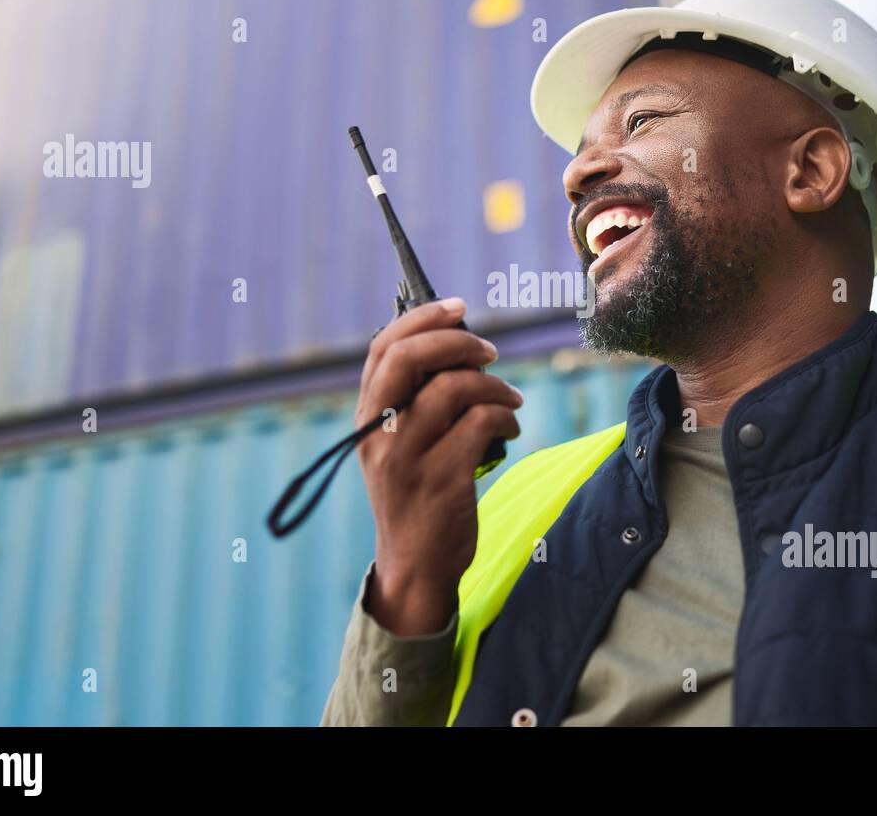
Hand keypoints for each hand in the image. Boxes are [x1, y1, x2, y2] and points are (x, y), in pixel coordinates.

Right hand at [355, 297, 522, 635]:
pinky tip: (511, 426)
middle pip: (411, 359)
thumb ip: (412, 401)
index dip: (421, 319)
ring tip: (511, 399)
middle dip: (458, 342)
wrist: (414, 568)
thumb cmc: (415, 496)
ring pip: (456, 389)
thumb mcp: (396, 448)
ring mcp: (407, 459)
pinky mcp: (442, 481)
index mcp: (365, 420)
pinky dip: (505, 416)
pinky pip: (482, 424)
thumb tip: (459, 345)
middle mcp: (378, 435)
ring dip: (495, 385)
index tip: (458, 308)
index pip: (383, 350)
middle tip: (490, 351)